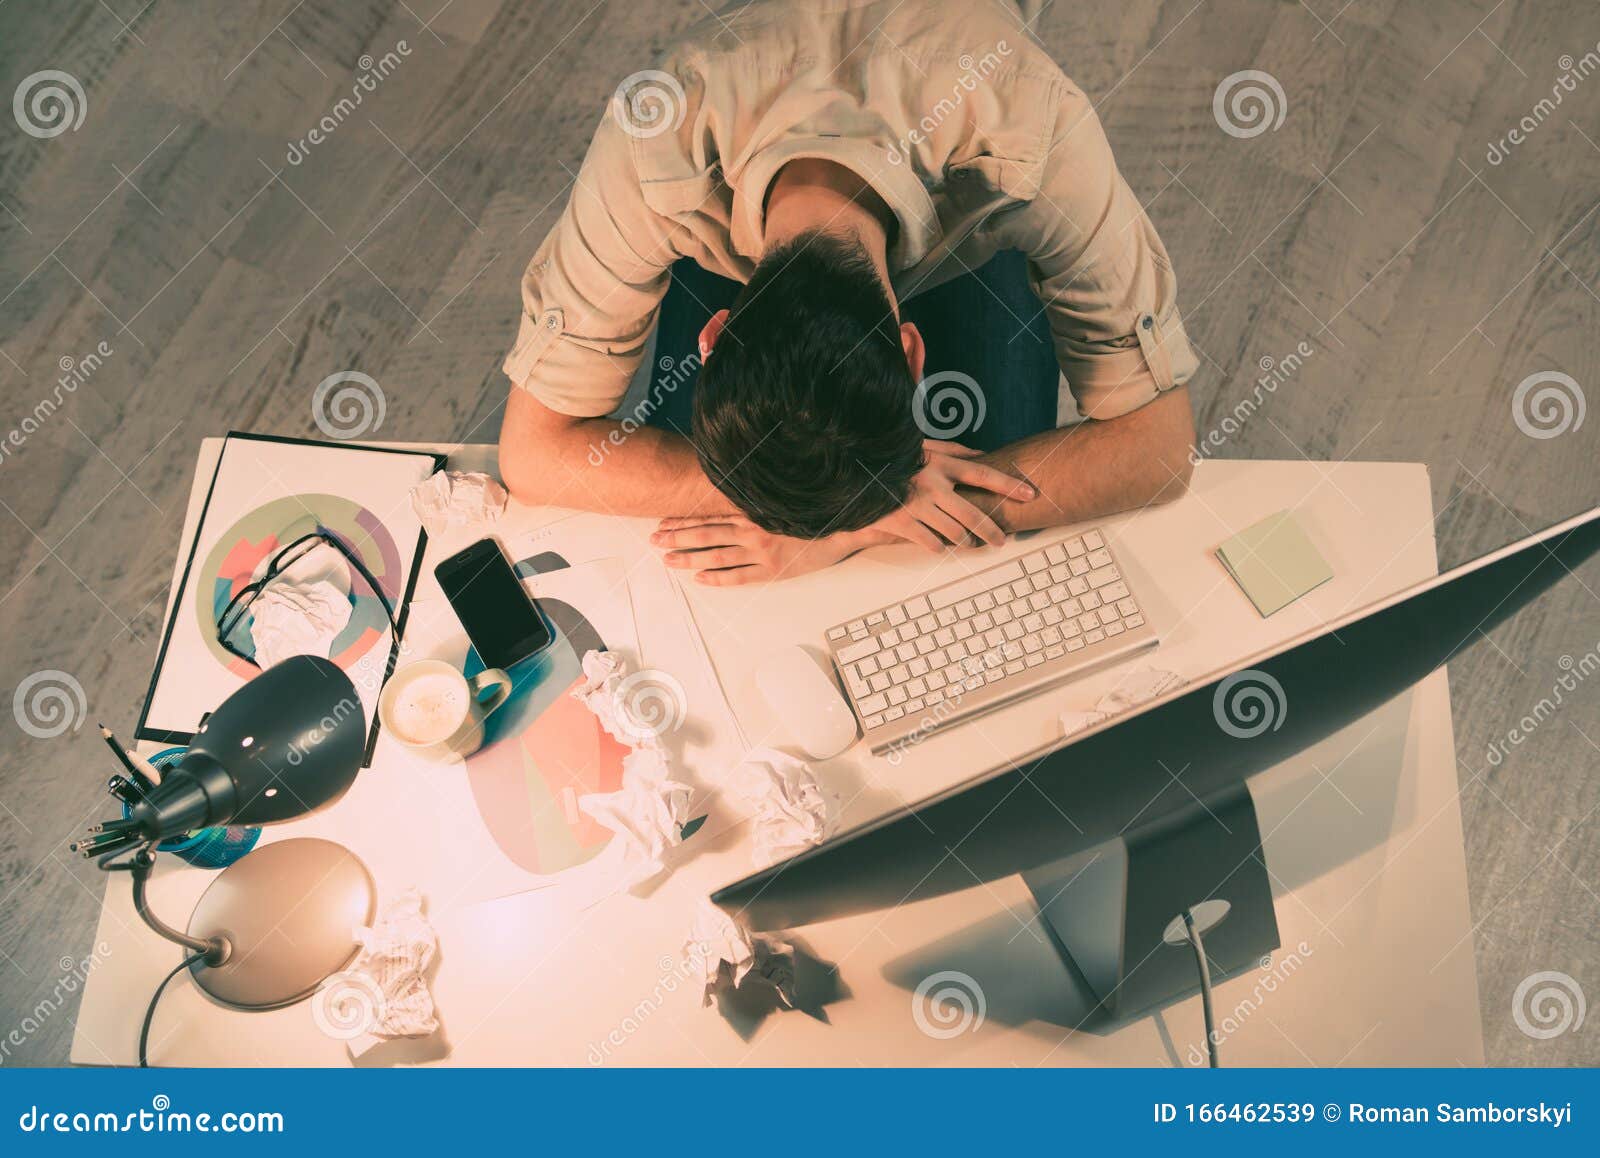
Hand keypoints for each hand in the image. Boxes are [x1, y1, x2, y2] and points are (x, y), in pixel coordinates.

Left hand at [651, 515, 880, 585]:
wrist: (841, 527)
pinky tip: (701, 579)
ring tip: (668, 560)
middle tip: (654, 541)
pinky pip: (739, 576)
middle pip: (706, 534)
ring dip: (690, 558)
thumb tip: (727, 502)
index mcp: (753, 512)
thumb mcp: (778, 503)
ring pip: (716, 555)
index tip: (662, 522)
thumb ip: (753, 504)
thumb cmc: (810, 514)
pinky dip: (718, 578)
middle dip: (677, 538)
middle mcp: (753, 530)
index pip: (709, 515)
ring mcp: (762, 552)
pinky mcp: (772, 570)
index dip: (683, 520)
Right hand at [870, 440, 1036, 549]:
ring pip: (954, 532)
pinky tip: (942, 546)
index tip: (1030, 494)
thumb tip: (983, 454)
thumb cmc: (893, 459)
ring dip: (966, 541)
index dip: (1009, 485)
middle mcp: (932, 485)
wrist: (854, 471)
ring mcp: (917, 506)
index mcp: (940, 464)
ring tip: (970, 544)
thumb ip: (953, 450)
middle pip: (973, 514)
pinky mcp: (901, 523)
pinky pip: (930, 542)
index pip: (983, 474)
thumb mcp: (922, 447)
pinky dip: (939, 547)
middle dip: (991, 531)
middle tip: (1001, 541)